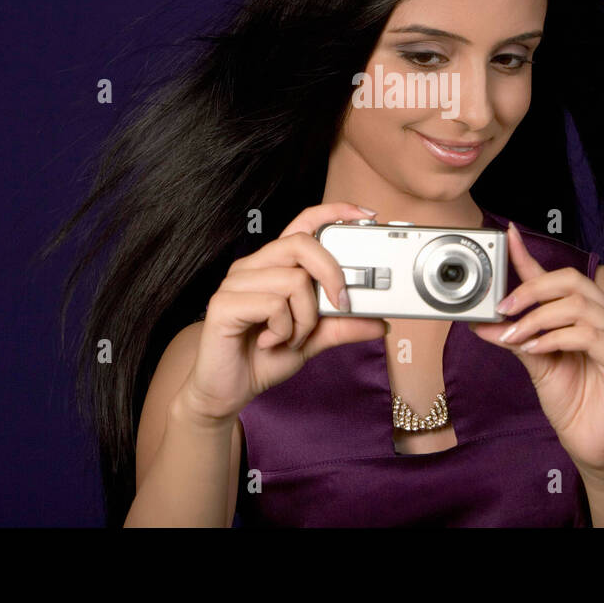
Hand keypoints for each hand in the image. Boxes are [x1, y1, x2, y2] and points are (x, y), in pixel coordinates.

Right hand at [175, 202, 388, 422]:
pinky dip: (284, 329)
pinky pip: (273, 304)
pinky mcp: (224, 303)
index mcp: (275, 265)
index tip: (365, 215)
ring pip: (293, 280)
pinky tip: (271, 342)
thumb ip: (343, 326)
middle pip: (302, 244)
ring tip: (292, 336)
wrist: (228, 391)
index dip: (334, 212)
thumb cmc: (264, 358)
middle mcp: (254, 265)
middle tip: (341, 306)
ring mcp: (236, 282)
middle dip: (332, 275)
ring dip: (305, 318)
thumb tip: (380, 322)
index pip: (303, 223)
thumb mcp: (314, 339)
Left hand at [469, 221, 603, 476]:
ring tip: (516, 336)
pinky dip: (556, 338)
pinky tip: (537, 349)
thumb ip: (514, 337)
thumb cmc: (571, 399)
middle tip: (504, 307)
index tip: (507, 236)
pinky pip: (589, 335)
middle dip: (532, 288)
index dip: (531, 255)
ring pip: (579, 305)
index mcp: (587, 313)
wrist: (591, 442)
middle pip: (572, 281)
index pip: (558, 276)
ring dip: (539, 318)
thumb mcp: (535, 361)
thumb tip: (482, 321)